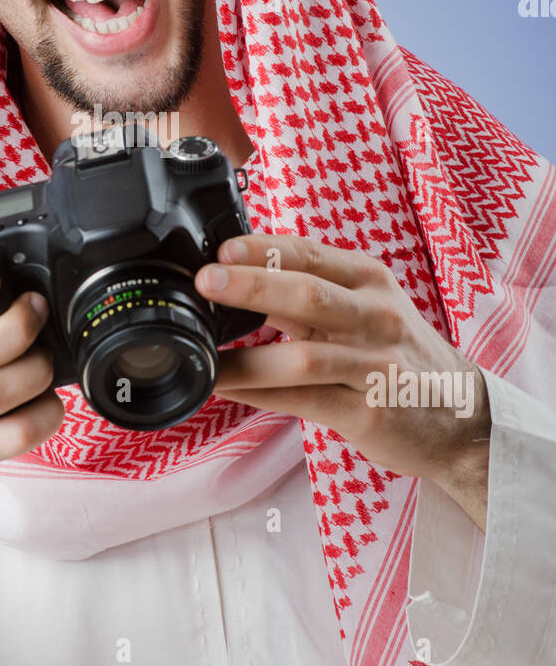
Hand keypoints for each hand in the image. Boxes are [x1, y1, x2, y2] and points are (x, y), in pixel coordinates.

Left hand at [194, 234, 491, 529]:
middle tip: (205, 281)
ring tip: (204, 359)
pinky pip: (305, 401)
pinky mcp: (370, 411)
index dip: (264, 249)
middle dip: (251, 286)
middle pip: (307, 294)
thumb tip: (235, 278)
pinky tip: (228, 390)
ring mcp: (376, 365)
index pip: (311, 254)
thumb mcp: (365, 310)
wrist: (460, 416)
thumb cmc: (396, 356)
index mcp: (370, 281)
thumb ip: (310, 292)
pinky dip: (260, 395)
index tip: (222, 249)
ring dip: (247, 359)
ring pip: (305, 357)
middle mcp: (376, 316)